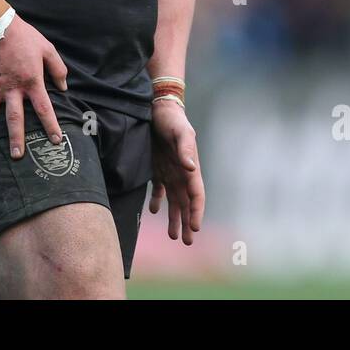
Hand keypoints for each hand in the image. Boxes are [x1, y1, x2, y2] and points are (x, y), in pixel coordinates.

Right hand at [0, 14, 67, 159]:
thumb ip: (58, 69)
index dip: (51, 125)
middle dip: (16, 139)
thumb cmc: (24, 37)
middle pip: (14, 119)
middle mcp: (11, 89)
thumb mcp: (47, 49)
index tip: (55, 140)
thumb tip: (65, 87)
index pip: (43, 108)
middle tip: (16, 156)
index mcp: (31, 82)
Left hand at [148, 98, 204, 244]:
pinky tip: (154, 211)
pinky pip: (158, 189)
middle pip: (186, 203)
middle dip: (187, 222)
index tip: (195, 228)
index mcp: (190, 167)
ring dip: (174, 217)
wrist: (158, 108)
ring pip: (173, 200)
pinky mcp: (157, 168)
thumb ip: (185, 149)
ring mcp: (170, 172)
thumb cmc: (172, 119)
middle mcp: (182, 173)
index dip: (196, 212)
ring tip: (172, 235)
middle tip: (187, 242)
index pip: (196, 195)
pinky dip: (157, 201)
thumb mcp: (180, 131)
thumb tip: (191, 168)